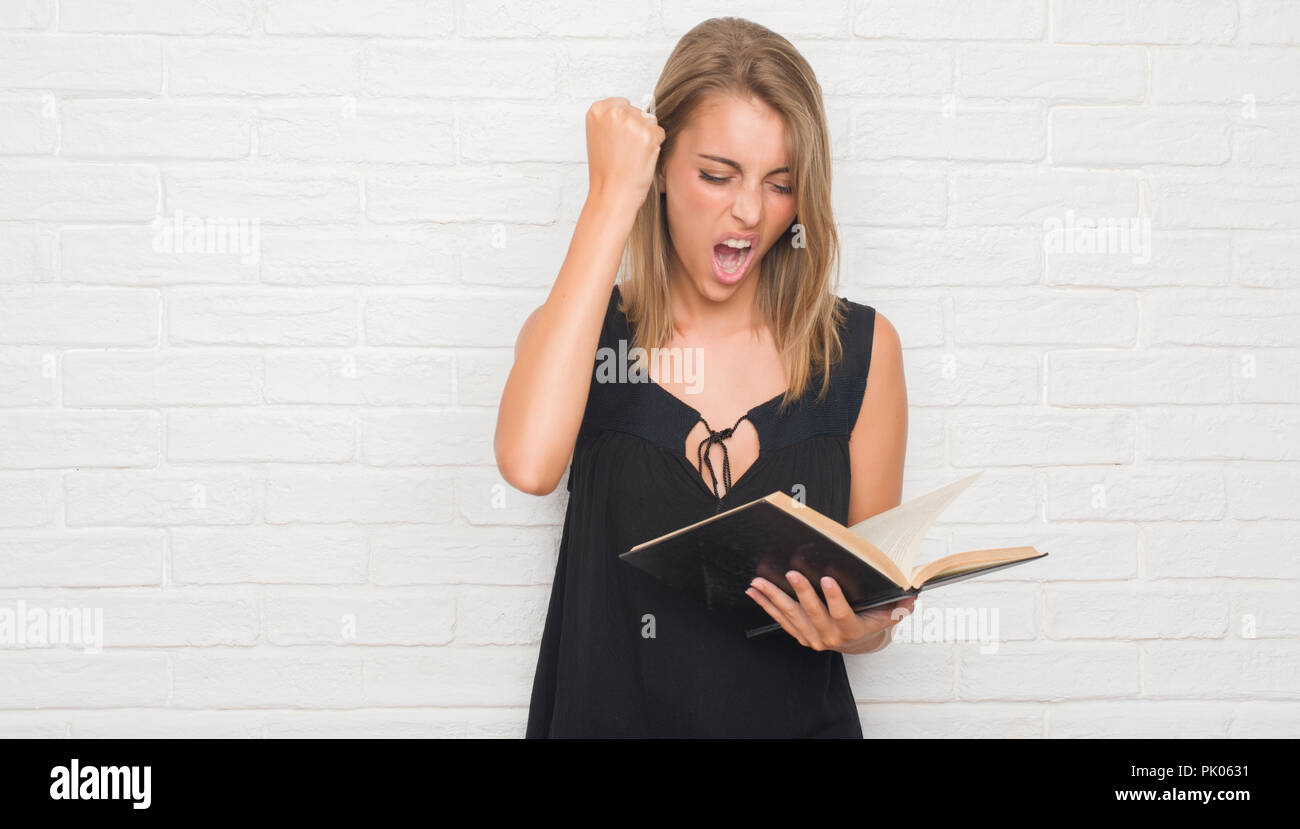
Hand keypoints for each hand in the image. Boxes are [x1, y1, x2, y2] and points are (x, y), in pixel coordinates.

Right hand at [585, 97, 665, 207]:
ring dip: (647, 138)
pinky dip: (655, 147)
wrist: (611, 194)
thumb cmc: (606, 172)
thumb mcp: (600, 137)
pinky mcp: (648, 134)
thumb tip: (637, 112)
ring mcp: (631, 122)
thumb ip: (613, 121)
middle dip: (637, 130)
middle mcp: (613, 112)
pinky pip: (660, 133)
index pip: (623, 104)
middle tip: (626, 151)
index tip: (619, 140)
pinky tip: (641, 159)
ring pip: (650, 122)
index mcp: (597, 110)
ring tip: (632, 156)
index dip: (625, 124)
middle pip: (638, 112)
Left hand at [745, 572, 916, 653]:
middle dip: (801, 592)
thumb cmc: (871, 621)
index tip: (826, 578)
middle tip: (791, 573)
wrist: (857, 642)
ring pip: (791, 616)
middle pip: (812, 613)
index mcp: (851, 629)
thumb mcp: (888, 615)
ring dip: (773, 598)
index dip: (834, 597)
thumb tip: (911, 596)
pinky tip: (754, 591)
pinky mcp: (799, 635)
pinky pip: (780, 619)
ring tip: (759, 582)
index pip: (841, 613)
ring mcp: (812, 637)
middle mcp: (829, 636)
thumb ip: (898, 607)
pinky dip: (766, 605)